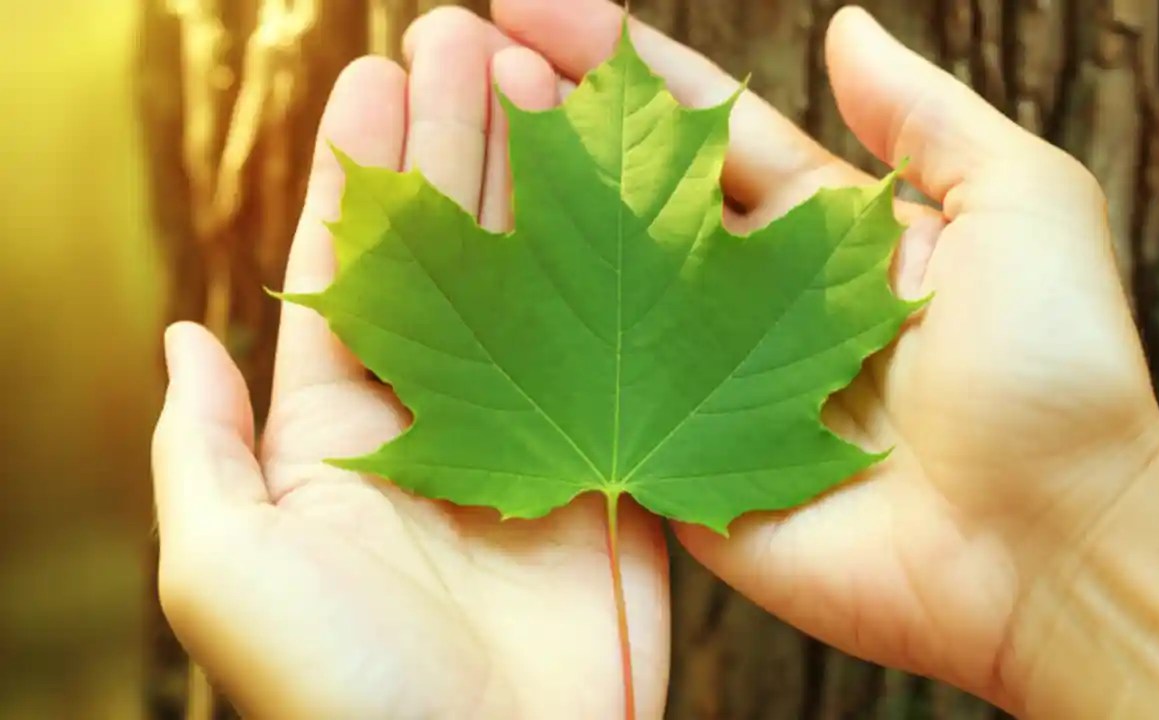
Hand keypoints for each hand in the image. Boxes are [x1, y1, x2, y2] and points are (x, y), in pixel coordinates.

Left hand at [152, 9, 667, 718]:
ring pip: (546, 290)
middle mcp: (447, 424)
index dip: (363, 172)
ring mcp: (540, 446)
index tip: (379, 75)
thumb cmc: (339, 698)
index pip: (353, 275)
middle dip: (461, 147)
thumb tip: (185, 338)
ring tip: (553, 85)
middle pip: (456, 257)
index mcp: (346, 436)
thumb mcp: (227, 573)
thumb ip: (204, 451)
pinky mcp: (623, 482)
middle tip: (478, 40)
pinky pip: (631, 367)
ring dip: (549, 189)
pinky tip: (644, 207)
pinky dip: (640, 286)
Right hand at [492, 0, 1158, 711]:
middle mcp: (749, 303)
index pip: (704, 128)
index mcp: (820, 234)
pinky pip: (590, 407)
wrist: (1046, 544)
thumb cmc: (1053, 370)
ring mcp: (704, 388)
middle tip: (461, 53)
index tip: (536, 8)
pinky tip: (461, 295)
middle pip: (629, 201)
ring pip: (592, 294)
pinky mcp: (678, 469)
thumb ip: (926, 119)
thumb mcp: (1021, 204)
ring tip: (435, 136)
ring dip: (516, 222)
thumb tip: (844, 27)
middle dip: (547, 126)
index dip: (624, 66)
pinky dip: (522, 357)